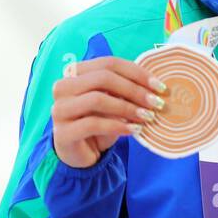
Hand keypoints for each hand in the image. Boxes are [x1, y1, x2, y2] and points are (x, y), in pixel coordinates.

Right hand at [51, 56, 168, 168]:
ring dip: (127, 108)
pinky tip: (134, 130)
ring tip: (147, 117)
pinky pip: (92, 124)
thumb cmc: (99, 122)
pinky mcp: (62, 133)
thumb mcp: (114, 102)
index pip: (108, 63)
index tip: (159, 86)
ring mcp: (59, 110)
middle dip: (134, 90)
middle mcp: (62, 87)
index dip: (136, 72)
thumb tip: (155, 85)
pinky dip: (117, 126)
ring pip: (97, 99)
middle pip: (103, 78)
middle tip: (156, 103)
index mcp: (74, 73)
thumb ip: (126, 90)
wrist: (81, 154)